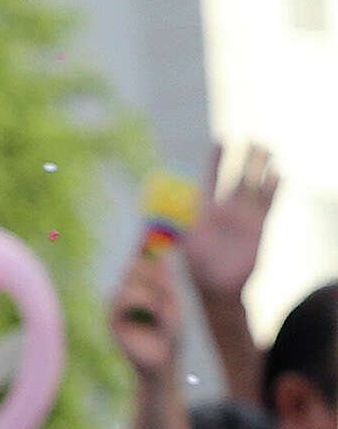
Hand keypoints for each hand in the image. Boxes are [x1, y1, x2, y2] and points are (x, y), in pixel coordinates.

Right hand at [107, 251, 181, 376]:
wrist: (163, 362)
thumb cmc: (169, 335)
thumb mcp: (172, 303)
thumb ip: (164, 282)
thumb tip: (160, 257)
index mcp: (140, 288)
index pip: (137, 261)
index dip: (141, 245)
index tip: (148, 228)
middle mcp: (124, 294)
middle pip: (132, 266)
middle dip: (151, 270)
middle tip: (167, 285)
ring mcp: (116, 306)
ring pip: (129, 280)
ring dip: (152, 289)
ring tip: (164, 306)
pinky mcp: (112, 319)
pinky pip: (125, 297)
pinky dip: (144, 301)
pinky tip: (154, 313)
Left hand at [181, 142, 278, 305]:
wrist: (216, 288)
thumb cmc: (194, 268)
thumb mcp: (179, 245)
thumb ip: (171, 228)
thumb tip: (149, 218)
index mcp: (205, 209)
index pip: (211, 178)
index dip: (215, 160)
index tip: (220, 141)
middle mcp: (226, 209)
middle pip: (237, 176)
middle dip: (243, 158)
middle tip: (251, 141)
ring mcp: (244, 216)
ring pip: (254, 185)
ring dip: (260, 167)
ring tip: (265, 149)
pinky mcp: (259, 225)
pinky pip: (268, 202)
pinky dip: (273, 187)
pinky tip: (277, 173)